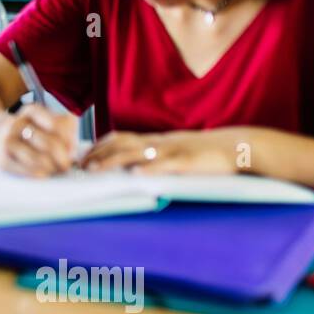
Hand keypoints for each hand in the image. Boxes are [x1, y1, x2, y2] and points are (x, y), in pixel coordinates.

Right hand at [0, 104, 78, 176]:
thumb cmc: (29, 131)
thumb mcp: (45, 121)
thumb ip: (65, 129)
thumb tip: (72, 148)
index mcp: (32, 111)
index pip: (57, 124)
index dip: (69, 140)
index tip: (72, 149)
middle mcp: (18, 123)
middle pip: (50, 144)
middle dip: (63, 158)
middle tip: (65, 165)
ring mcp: (8, 140)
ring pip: (37, 158)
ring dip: (51, 167)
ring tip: (54, 169)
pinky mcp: (2, 157)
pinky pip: (23, 168)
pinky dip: (37, 173)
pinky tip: (43, 174)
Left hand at [80, 127, 260, 175]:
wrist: (236, 146)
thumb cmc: (203, 152)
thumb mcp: (173, 150)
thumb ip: (152, 155)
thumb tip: (129, 166)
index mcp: (155, 140)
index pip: (120, 138)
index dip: (99, 146)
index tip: (80, 156)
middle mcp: (159, 142)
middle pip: (122, 144)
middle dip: (98, 154)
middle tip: (77, 166)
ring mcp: (173, 150)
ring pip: (138, 152)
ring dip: (114, 161)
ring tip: (94, 170)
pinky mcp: (189, 161)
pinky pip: (167, 164)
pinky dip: (150, 169)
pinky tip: (136, 175)